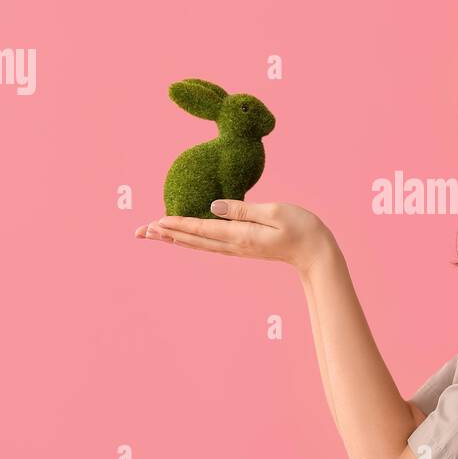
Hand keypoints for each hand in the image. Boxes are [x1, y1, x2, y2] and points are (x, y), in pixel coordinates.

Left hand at [135, 200, 335, 273]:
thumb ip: (243, 208)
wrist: (316, 252)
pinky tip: (183, 238)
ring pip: (198, 244)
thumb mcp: (274, 210)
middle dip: (166, 234)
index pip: (202, 228)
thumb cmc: (302, 227)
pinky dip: (191, 240)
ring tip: (154, 234)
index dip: (178, 223)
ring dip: (174, 239)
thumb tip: (214, 206)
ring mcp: (238, 248)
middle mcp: (234, 244)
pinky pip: (209, 245)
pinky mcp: (242, 247)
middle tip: (141, 231)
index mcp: (241, 234)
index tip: (156, 220)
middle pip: (193, 240)